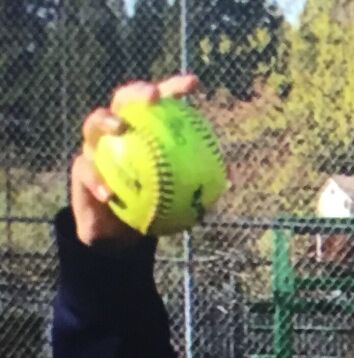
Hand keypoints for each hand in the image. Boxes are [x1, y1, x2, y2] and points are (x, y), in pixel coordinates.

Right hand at [69, 74, 198, 245]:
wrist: (120, 234)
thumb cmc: (152, 207)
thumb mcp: (177, 197)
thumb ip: (198, 183)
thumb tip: (230, 178)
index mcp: (143, 130)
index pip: (160, 102)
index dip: (175, 88)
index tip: (195, 84)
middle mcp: (118, 130)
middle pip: (123, 99)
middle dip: (137, 91)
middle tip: (154, 97)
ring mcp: (96, 147)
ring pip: (94, 123)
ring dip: (106, 121)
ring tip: (119, 128)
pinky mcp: (80, 169)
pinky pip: (86, 172)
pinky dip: (97, 182)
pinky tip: (109, 194)